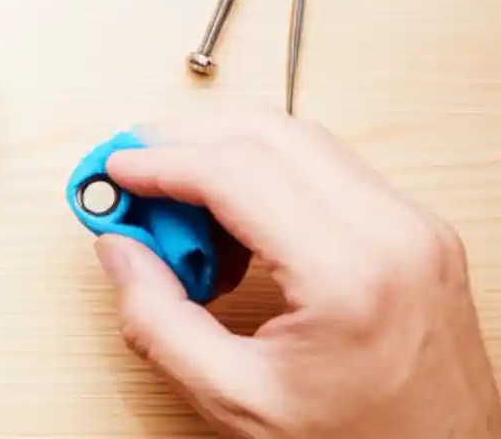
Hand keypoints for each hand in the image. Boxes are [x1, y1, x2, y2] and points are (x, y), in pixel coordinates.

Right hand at [94, 111, 500, 437]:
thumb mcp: (236, 399)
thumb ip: (159, 322)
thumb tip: (119, 251)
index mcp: (350, 273)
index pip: (236, 170)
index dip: (161, 162)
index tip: (115, 171)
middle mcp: (394, 232)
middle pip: (269, 133)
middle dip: (187, 139)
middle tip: (135, 169)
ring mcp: (414, 226)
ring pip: (300, 141)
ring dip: (226, 155)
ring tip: (180, 214)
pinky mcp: (417, 231)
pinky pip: (328, 172)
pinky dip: (267, 178)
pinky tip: (232, 228)